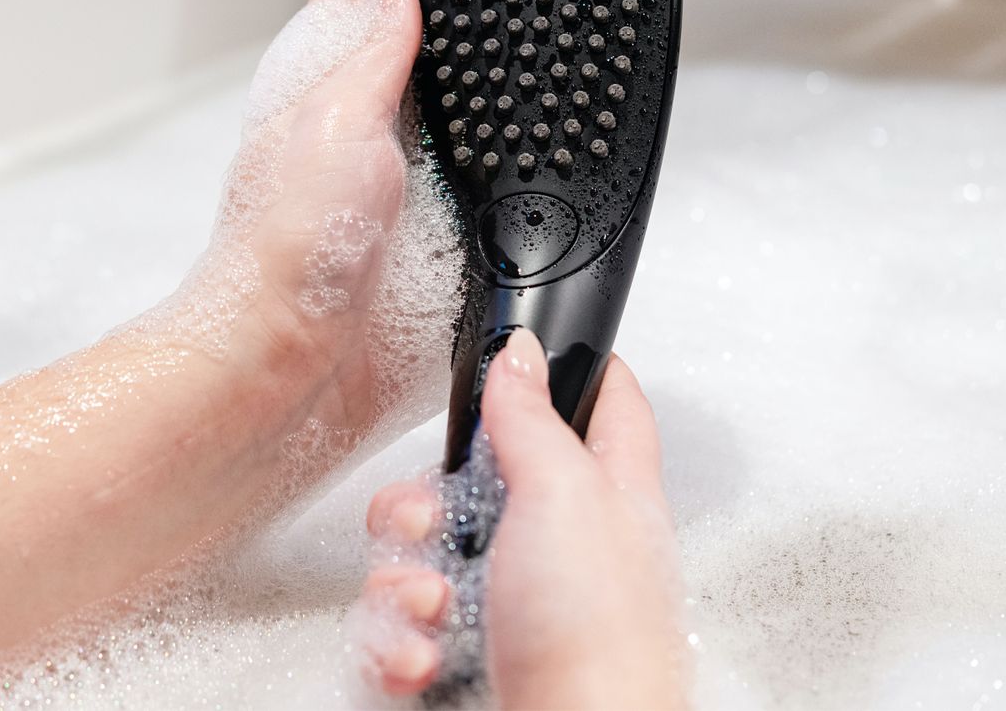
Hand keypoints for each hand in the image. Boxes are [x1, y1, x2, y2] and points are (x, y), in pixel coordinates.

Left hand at [165, 0, 452, 441]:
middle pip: (402, 4)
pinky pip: (466, 140)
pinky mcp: (420, 213)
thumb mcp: (336, 126)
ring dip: (469, 22)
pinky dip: (494, 106)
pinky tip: (520, 101)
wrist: (288, 363)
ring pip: (438, 69)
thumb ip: (376, 56)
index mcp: (323, 72)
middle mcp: (355, 109)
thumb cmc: (289, 250)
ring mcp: (388, 159)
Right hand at [359, 328, 689, 709]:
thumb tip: (520, 354)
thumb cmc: (600, 639)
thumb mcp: (565, 496)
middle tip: (428, 522)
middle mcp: (560, 545)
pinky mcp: (467, 656)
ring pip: (421, 557)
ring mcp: (510, 604)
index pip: (606, 406)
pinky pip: (402, 626)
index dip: (573, 370)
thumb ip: (534, 420)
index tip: (530, 350)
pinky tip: (424, 652)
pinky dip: (399, 640)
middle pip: (472, 480)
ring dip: (405, 580)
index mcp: (606, 493)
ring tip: (431, 604)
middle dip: (423, 502)